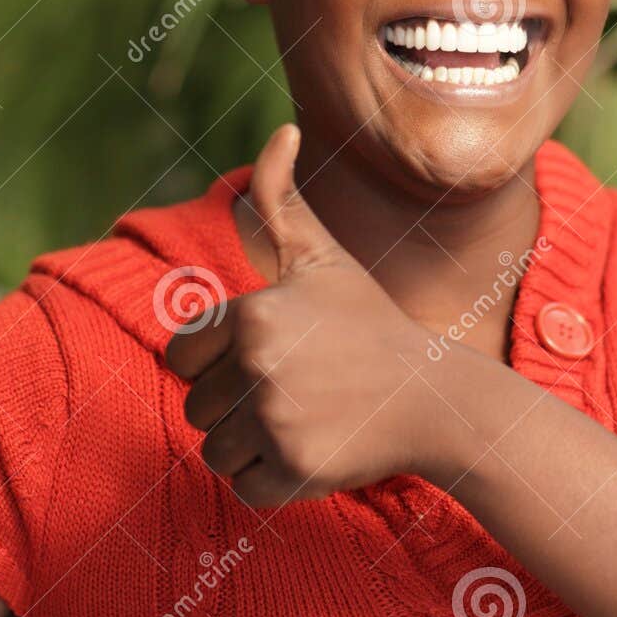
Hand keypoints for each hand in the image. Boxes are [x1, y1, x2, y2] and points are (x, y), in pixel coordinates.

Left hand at [163, 124, 465, 507]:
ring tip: (304, 420)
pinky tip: (314, 451)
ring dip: (250, 445)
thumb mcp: (322, 258)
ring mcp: (275, 421)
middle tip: (295, 392)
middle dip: (236, 406)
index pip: (183, 356)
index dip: (219, 362)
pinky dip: (272, 481)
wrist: (434, 396)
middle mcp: (257, 366)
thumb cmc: (369, 324)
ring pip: (214, 450)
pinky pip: (243, 487)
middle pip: (197, 407)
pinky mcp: (293, 471)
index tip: (268, 358)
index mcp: (253, 314)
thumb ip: (281, 198)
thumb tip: (282, 128)